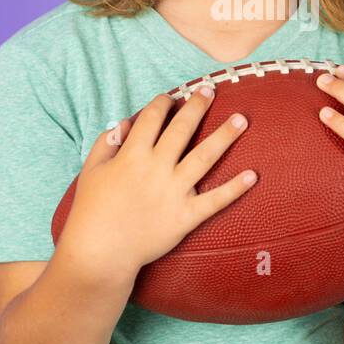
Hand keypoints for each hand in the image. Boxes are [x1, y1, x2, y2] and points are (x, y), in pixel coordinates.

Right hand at [56, 85, 257, 275]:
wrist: (100, 252)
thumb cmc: (91, 211)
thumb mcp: (91, 170)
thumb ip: (106, 144)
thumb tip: (125, 123)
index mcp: (132, 155)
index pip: (152, 119)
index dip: (163, 103)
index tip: (172, 97)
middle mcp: (156, 168)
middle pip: (182, 129)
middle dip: (197, 106)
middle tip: (210, 90)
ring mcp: (174, 192)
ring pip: (204, 157)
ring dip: (225, 136)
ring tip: (241, 119)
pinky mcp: (186, 216)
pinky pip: (214, 200)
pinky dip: (234, 189)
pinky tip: (252, 175)